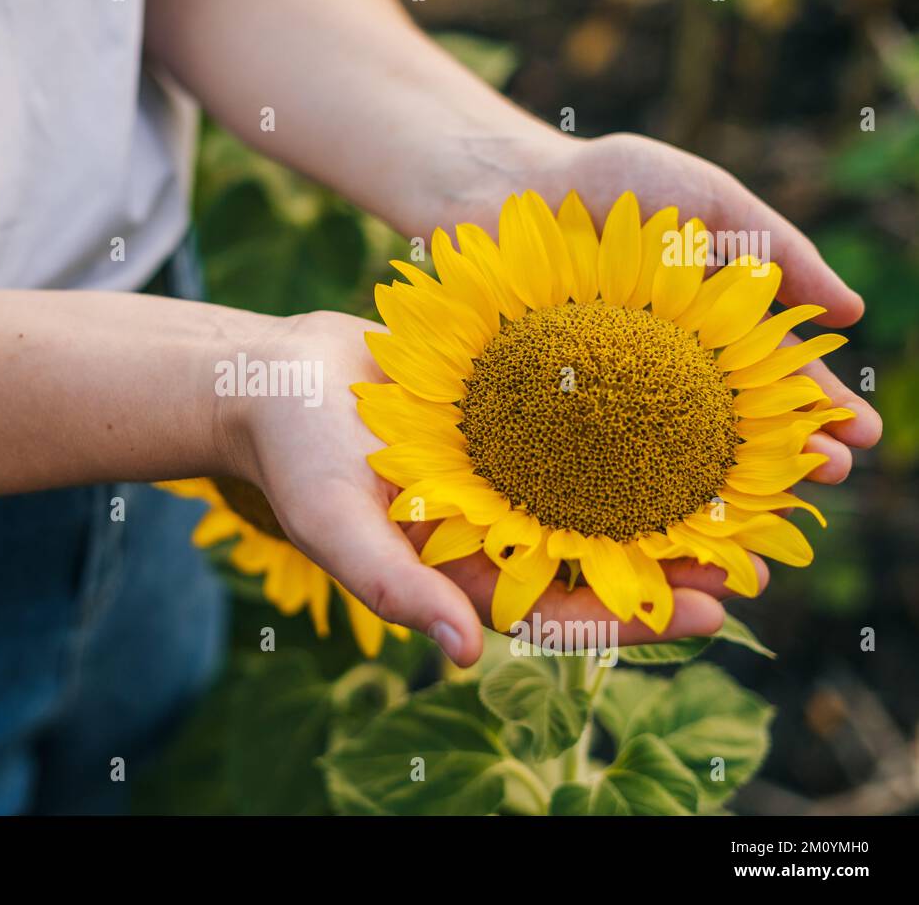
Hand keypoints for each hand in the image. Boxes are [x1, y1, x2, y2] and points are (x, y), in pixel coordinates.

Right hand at [222, 311, 776, 667]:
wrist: (279, 376)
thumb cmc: (295, 456)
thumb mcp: (334, 522)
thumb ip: (393, 585)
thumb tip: (460, 655)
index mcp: (462, 572)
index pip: (559, 612)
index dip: (632, 620)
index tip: (706, 614)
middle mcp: (495, 529)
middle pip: (598, 558)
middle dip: (671, 564)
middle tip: (752, 559)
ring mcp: (505, 472)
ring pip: (600, 494)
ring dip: (665, 496)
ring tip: (740, 487)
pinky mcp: (508, 415)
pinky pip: (580, 427)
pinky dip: (632, 424)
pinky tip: (685, 400)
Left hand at [471, 131, 883, 468]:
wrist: (511, 188)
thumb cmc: (616, 186)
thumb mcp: (708, 202)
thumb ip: (776, 248)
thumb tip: (852, 310)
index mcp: (713, 325)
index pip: (778, 373)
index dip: (819, 405)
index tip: (859, 435)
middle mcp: (669, 367)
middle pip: (735, 422)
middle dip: (787, 453)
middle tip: (829, 476)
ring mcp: (614, 391)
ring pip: (676, 450)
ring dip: (723, 482)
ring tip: (769, 506)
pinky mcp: (556, 406)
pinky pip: (599, 454)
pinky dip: (632, 484)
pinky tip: (665, 509)